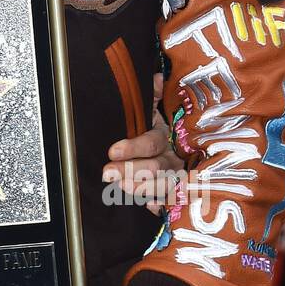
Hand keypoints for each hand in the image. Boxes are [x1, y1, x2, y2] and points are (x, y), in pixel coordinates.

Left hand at [102, 73, 184, 212]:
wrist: (176, 146)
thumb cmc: (153, 128)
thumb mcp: (152, 110)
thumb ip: (151, 96)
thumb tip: (155, 78)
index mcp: (164, 136)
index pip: (151, 142)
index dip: (134, 146)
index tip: (113, 150)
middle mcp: (171, 157)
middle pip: (156, 166)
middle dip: (131, 170)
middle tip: (108, 173)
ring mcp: (174, 177)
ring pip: (163, 185)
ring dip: (143, 187)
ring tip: (123, 187)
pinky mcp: (173, 194)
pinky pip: (170, 202)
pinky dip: (161, 205)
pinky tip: (151, 208)